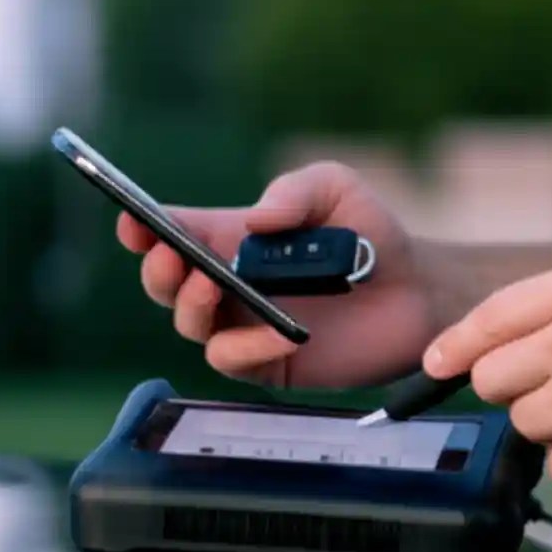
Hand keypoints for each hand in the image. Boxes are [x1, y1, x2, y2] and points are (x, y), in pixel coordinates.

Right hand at [117, 162, 435, 387]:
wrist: (418, 291)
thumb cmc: (371, 234)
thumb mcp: (335, 189)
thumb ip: (294, 192)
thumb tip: (253, 220)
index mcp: (231, 238)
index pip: (172, 232)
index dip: (142, 228)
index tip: (132, 221)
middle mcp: (230, 284)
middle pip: (166, 284)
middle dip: (158, 271)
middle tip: (170, 255)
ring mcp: (246, 326)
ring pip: (190, 326)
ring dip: (191, 307)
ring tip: (213, 286)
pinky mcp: (271, 363)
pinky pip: (235, 361)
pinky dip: (246, 347)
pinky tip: (279, 332)